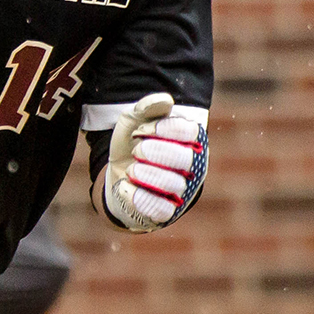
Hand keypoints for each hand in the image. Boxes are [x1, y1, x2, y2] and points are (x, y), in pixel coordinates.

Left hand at [92, 93, 208, 232]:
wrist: (119, 174)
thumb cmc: (133, 144)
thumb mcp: (134, 121)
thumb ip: (148, 108)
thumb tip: (166, 100)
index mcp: (192, 141)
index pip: (189, 132)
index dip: (163, 129)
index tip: (140, 131)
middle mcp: (194, 167)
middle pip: (185, 159)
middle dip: (155, 152)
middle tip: (137, 151)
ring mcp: (183, 191)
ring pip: (174, 184)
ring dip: (146, 175)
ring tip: (132, 170)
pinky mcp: (168, 212)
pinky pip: (161, 209)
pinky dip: (138, 197)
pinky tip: (126, 186)